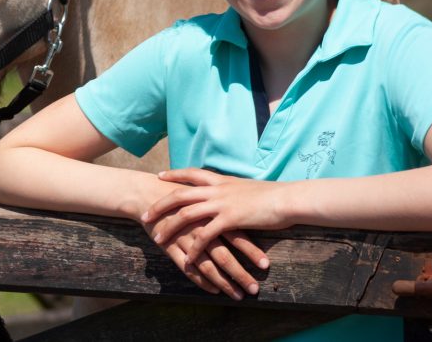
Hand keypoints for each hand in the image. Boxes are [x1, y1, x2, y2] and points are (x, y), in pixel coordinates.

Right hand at [142, 208, 267, 298]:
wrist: (148, 194)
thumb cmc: (180, 196)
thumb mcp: (203, 196)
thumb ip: (221, 207)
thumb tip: (247, 216)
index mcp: (211, 214)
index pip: (236, 235)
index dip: (251, 251)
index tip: (266, 265)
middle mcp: (200, 228)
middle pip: (224, 255)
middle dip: (241, 274)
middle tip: (254, 289)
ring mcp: (184, 239)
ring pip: (207, 266)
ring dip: (224, 283)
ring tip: (238, 295)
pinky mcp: (169, 247)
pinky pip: (187, 269)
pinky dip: (201, 281)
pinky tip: (214, 291)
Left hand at [145, 168, 289, 263]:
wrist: (287, 199)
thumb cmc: (272, 195)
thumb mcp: (247, 187)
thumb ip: (232, 189)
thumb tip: (228, 190)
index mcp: (221, 180)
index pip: (192, 173)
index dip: (174, 174)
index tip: (159, 175)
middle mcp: (217, 189)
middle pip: (179, 194)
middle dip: (159, 205)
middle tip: (144, 216)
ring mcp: (222, 203)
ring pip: (186, 214)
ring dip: (170, 228)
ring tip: (157, 239)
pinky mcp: (230, 219)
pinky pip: (206, 234)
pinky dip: (195, 247)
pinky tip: (188, 258)